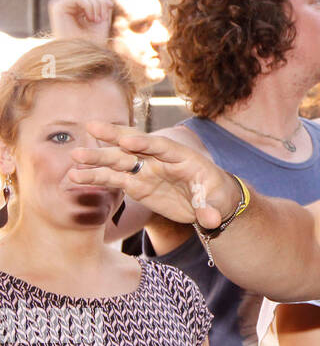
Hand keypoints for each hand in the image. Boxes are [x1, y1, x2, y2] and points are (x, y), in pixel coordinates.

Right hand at [48, 0, 113, 42]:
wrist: (84, 54)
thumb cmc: (93, 40)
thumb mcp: (104, 17)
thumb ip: (105, 1)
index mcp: (76, 5)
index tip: (110, 7)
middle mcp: (67, 3)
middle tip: (102, 16)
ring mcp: (60, 4)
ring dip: (96, 4)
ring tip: (96, 19)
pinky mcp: (57, 7)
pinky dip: (88, 5)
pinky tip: (90, 18)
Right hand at [67, 122, 240, 228]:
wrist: (208, 203)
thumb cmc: (216, 196)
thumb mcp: (218, 203)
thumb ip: (212, 209)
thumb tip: (210, 220)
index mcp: (182, 157)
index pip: (162, 147)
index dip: (145, 143)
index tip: (126, 141)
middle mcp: (160, 160)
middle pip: (135, 146)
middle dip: (115, 136)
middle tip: (92, 126)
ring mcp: (146, 171)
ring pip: (119, 161)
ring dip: (98, 158)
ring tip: (75, 157)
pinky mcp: (136, 184)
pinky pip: (114, 179)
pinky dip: (96, 177)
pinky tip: (76, 175)